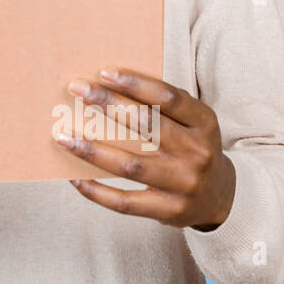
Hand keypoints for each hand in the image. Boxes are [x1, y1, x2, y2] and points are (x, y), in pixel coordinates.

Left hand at [53, 66, 236, 230]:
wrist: (222, 196)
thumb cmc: (192, 147)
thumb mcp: (193, 122)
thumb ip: (163, 106)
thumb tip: (108, 86)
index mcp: (204, 123)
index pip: (168, 98)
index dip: (136, 83)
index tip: (104, 72)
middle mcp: (197, 153)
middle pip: (147, 126)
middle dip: (108, 105)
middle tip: (76, 89)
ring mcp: (183, 184)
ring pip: (130, 165)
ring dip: (92, 150)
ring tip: (62, 136)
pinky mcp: (169, 211)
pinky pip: (125, 202)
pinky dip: (96, 191)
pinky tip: (73, 178)